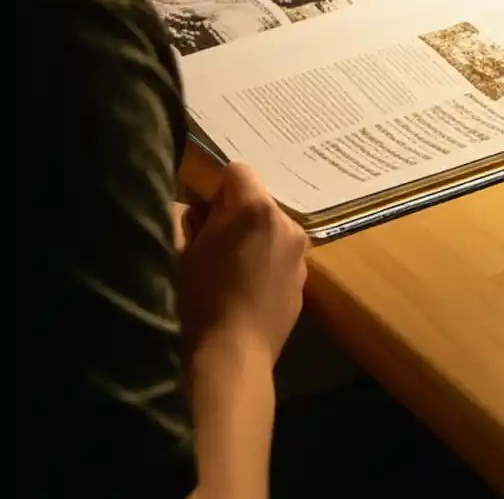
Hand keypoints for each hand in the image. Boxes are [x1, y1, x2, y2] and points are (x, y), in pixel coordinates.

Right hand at [178, 163, 308, 361]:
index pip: (239, 171)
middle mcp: (288, 225)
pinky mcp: (304, 281)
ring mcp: (301, 254)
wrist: (231, 355)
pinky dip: (265, 263)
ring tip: (228, 272)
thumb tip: (197, 209)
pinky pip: (281, 257)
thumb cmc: (196, 299)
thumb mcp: (177, 249)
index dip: (216, 189)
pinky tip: (245, 290)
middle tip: (211, 246)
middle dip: (235, 215)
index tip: (202, 216)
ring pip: (271, 230)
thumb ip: (186, 215)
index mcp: (256, 210)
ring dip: (253, 239)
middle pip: (258, 202)